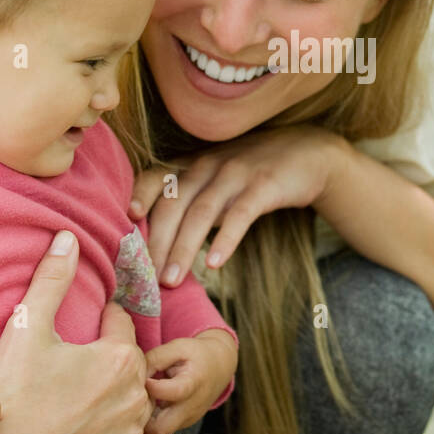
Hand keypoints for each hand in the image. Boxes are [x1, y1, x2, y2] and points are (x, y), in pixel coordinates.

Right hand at [0, 230, 156, 433]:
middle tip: (83, 362)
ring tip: (93, 396)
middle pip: (133, 363)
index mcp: (119, 358)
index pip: (122, 322)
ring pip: (141, 404)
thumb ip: (51, 280)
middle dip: (114, 358)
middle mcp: (135, 395)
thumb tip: (67, 237)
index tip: (87, 325)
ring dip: (125, 398)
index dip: (103, 320)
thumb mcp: (26, 329)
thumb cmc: (11, 398)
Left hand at [130, 126, 350, 286]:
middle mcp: (209, 165)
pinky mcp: (264, 185)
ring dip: (182, 248)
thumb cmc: (254, 174)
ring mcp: (236, 173)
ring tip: (170, 280)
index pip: (156, 177)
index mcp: (193, 164)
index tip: (124, 223)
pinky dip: (225, 239)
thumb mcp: (218, 182)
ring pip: (201, 212)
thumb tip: (157, 243)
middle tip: (143, 278)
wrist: (309, 153)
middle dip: (155, 242)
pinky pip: (240, 214)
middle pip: (173, 203)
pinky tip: (214, 263)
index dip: (138, 195)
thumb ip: (191, 202)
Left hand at [143, 330, 238, 433]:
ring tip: (144, 401)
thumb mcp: (177, 347)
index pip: (171, 392)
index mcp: (193, 382)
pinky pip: (164, 430)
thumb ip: (155, 359)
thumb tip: (134, 376)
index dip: (151, 387)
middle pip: (162, 428)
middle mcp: (192, 406)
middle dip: (143, 418)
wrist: (220, 366)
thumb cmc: (195, 354)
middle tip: (137, 400)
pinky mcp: (185, 424)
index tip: (143, 379)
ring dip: (147, 422)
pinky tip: (152, 404)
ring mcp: (189, 418)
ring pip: (160, 433)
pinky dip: (154, 421)